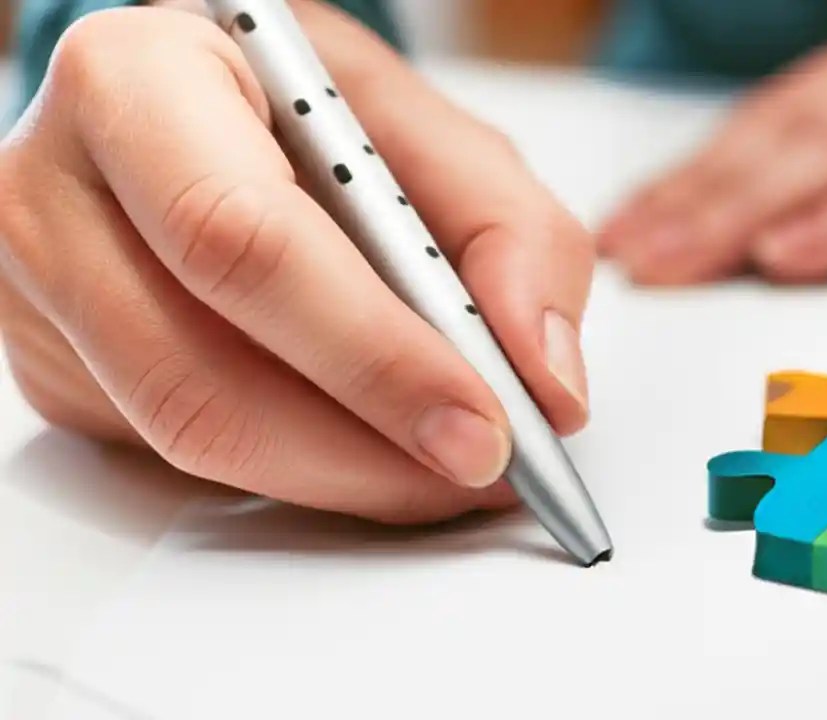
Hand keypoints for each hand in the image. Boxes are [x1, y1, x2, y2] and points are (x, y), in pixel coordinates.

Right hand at [0, 2, 593, 523]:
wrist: (207, 112)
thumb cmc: (306, 111)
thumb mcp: (428, 130)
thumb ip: (512, 233)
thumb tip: (544, 380)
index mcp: (140, 81)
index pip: (243, 239)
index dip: (372, 354)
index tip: (482, 421)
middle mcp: (59, 188)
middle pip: (201, 374)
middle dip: (367, 449)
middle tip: (481, 468)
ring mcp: (37, 292)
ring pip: (189, 436)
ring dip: (343, 478)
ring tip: (443, 466)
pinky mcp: (55, 369)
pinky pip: (182, 455)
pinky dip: (300, 469)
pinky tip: (366, 442)